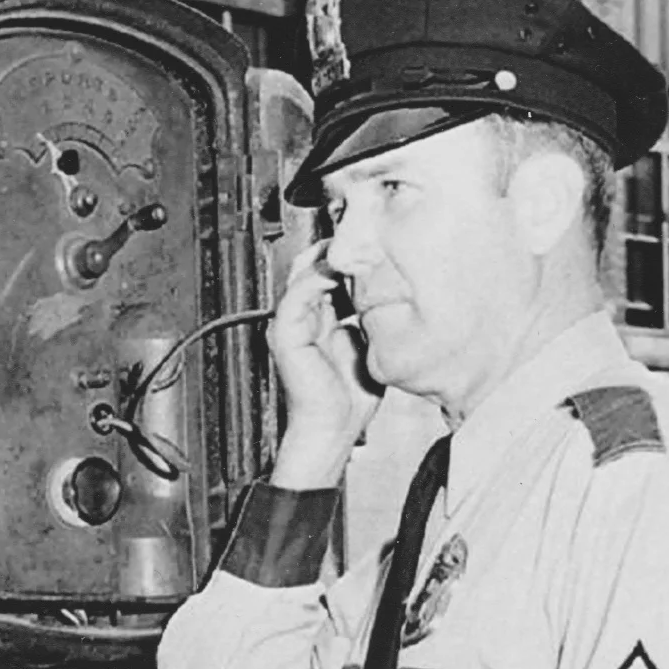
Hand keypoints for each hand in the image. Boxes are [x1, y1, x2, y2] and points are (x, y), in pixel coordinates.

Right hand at [267, 239, 378, 487]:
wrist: (333, 428)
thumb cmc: (350, 399)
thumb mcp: (368, 346)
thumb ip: (368, 318)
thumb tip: (384, 292)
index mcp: (318, 319)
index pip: (328, 275)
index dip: (349, 259)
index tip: (374, 247)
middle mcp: (301, 317)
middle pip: (313, 266)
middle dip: (339, 252)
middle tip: (365, 240)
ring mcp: (290, 324)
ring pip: (304, 273)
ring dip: (330, 260)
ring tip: (354, 252)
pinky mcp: (285, 333)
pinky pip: (298, 294)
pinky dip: (319, 279)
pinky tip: (341, 274)